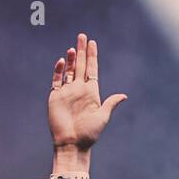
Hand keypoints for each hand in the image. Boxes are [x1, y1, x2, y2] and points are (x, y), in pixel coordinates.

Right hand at [48, 32, 127, 152]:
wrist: (72, 143)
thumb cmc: (89, 133)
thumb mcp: (103, 117)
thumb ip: (110, 104)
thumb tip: (124, 96)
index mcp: (91, 93)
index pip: (92, 70)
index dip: (93, 56)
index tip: (93, 43)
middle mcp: (79, 90)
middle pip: (81, 66)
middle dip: (82, 51)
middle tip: (82, 35)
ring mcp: (67, 92)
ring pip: (69, 71)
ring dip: (72, 59)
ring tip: (74, 48)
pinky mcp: (55, 96)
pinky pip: (57, 80)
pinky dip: (59, 70)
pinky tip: (63, 61)